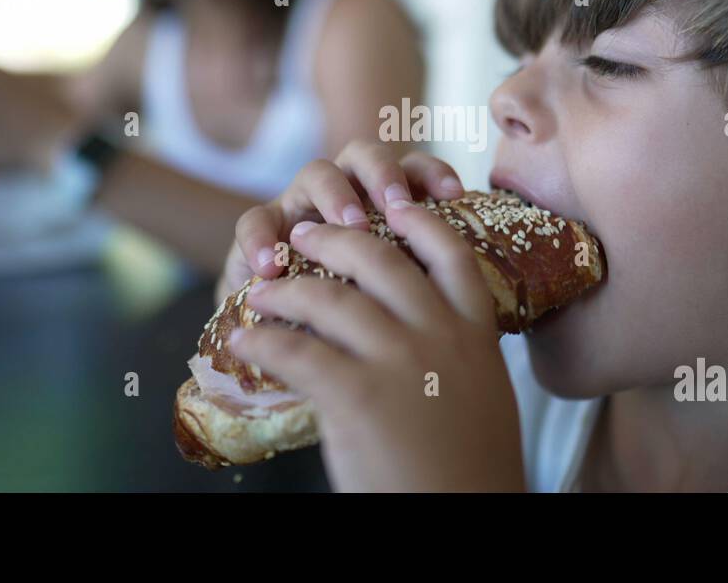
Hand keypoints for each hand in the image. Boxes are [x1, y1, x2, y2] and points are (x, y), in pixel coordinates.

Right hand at [215, 140, 465, 297]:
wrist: (294, 343)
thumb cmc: (360, 319)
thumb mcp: (395, 297)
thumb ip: (423, 275)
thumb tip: (478, 280)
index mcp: (384, 202)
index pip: (414, 169)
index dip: (434, 172)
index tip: (455, 192)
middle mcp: (345, 193)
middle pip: (365, 156)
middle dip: (384, 175)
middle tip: (396, 207)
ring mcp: (301, 207)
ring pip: (316, 173)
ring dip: (334, 195)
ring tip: (347, 228)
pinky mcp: (260, 231)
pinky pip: (254, 221)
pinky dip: (260, 240)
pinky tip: (270, 268)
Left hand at [227, 201, 526, 491]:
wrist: (464, 519)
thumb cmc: (473, 472)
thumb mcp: (483, 397)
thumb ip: (457, 357)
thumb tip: (419, 337)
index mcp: (476, 336)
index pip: (451, 254)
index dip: (421, 223)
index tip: (396, 207)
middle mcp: (440, 337)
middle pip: (381, 260)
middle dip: (335, 239)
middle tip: (304, 235)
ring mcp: (399, 362)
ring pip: (331, 299)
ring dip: (286, 289)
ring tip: (260, 290)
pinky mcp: (357, 396)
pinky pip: (296, 351)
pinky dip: (262, 341)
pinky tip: (244, 341)